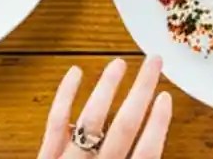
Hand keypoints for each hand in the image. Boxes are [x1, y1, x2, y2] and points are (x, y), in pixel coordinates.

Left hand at [37, 57, 172, 158]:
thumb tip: (152, 146)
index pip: (147, 153)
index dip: (159, 125)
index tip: (166, 97)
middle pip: (125, 127)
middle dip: (142, 91)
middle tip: (154, 62)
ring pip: (92, 119)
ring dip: (108, 87)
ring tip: (119, 63)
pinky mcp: (46, 157)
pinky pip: (57, 123)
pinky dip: (66, 96)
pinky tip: (75, 73)